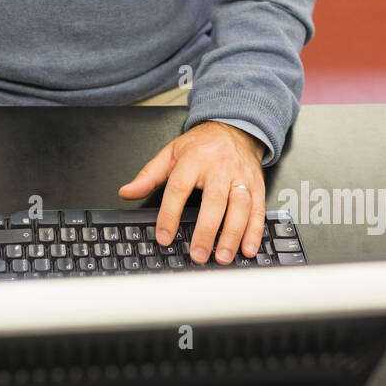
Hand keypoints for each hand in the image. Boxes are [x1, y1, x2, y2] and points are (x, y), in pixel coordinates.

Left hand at [118, 121, 266, 262]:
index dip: (169, 215)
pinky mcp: (257, 185)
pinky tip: (248, 249)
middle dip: (206, 231)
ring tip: (221, 256)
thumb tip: (127, 192)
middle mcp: (220, 167)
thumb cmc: (201, 145)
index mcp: (194, 159)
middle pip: (214, 201)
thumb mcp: (171, 154)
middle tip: (197, 254)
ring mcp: (241, 177)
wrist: (235, 129)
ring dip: (232, 235)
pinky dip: (255, 232)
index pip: (178, 189)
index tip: (164, 237)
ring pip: (240, 207)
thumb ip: (149, 175)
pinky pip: (258, 210)